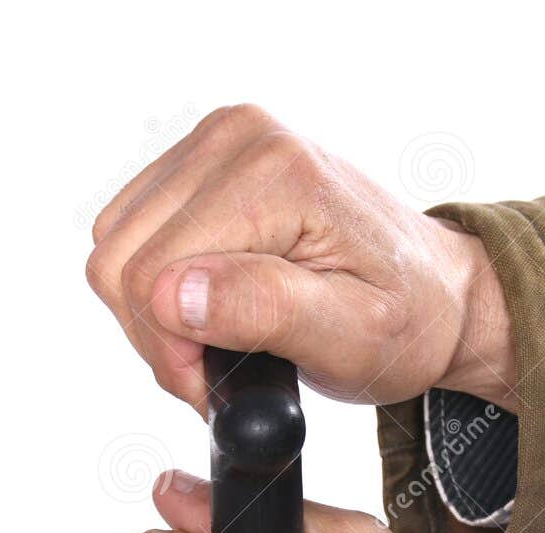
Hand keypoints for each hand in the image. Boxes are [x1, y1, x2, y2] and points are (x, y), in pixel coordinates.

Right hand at [85, 104, 515, 412]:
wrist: (431, 292)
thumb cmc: (402, 320)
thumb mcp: (349, 336)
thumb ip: (262, 309)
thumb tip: (175, 294)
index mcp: (276, 173)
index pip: (150, 276)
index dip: (170, 351)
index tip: (217, 382)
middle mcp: (237, 138)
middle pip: (120, 262)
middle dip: (159, 334)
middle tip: (217, 365)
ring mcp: (213, 143)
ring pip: (114, 251)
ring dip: (152, 314)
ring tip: (219, 338)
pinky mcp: (196, 161)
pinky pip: (127, 236)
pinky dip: (153, 288)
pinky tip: (208, 305)